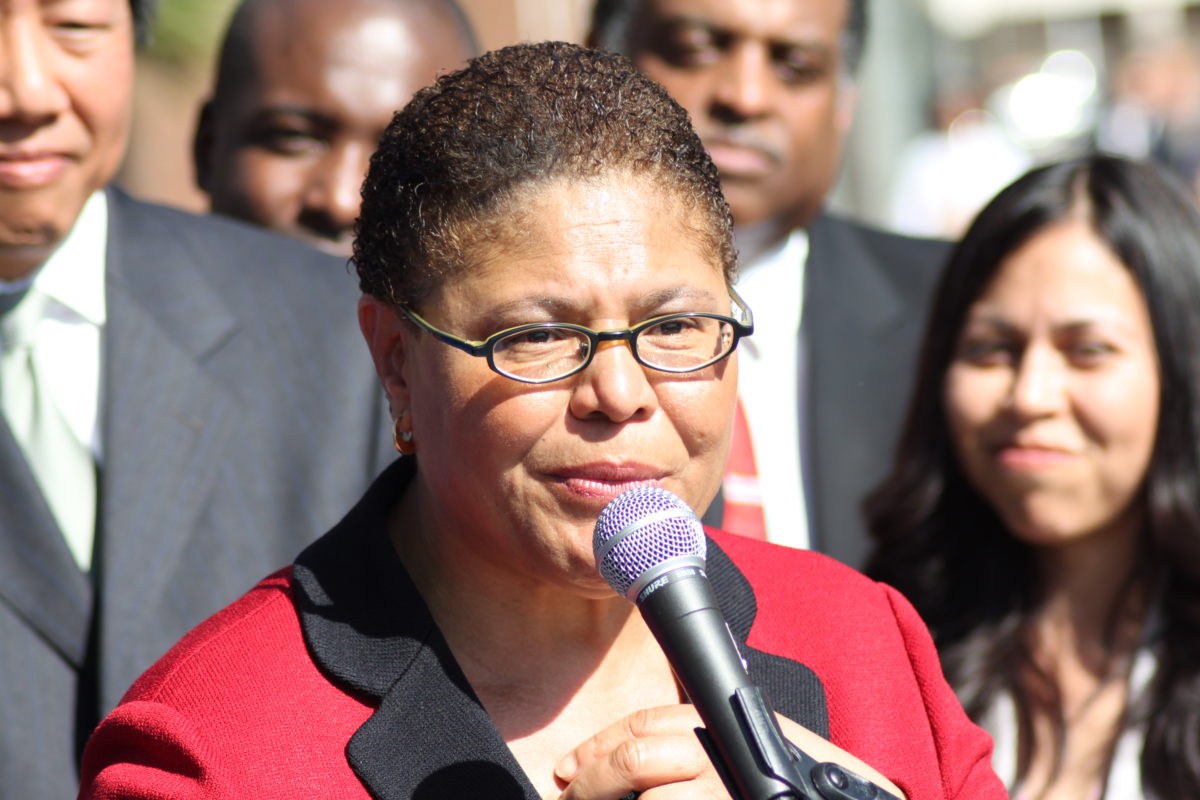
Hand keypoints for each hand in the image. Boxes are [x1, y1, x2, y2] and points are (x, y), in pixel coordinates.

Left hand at [553, 704, 906, 799]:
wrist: (845, 798)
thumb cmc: (792, 779)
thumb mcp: (743, 749)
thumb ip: (700, 745)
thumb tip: (624, 759)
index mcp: (723, 724)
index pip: (648, 721)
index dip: (598, 743)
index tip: (568, 765)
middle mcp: (724, 753)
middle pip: (636, 756)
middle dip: (590, 778)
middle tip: (567, 794)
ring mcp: (724, 787)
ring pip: (649, 797)